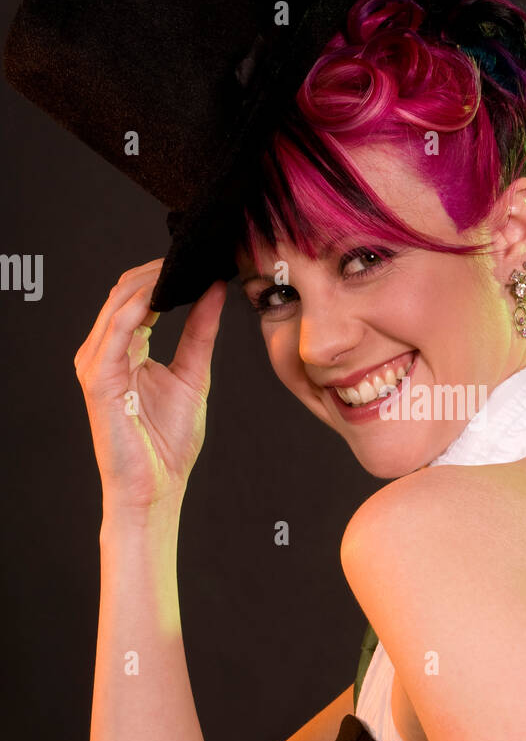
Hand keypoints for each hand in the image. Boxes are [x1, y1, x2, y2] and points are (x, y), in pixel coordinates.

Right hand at [73, 261, 226, 513]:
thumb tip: (214, 289)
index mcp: (123, 349)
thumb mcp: (193, 374)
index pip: (136, 296)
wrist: (156, 488)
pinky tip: (165, 292)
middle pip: (124, 292)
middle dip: (158, 269)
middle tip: (196, 252)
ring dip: (151, 280)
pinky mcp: (98, 379)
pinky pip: (117, 330)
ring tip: (184, 264)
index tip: (201, 257)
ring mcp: (96, 363)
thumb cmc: (168, 442)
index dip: (165, 273)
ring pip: (118, 303)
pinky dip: (140, 306)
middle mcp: (103, 351)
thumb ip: (200, 330)